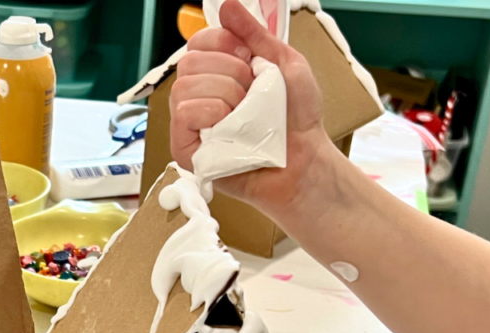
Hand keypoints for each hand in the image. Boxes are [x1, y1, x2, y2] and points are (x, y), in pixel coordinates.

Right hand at [169, 0, 336, 219]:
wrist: (306, 160)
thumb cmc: (297, 120)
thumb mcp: (284, 64)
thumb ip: (256, 34)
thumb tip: (226, 6)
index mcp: (217, 75)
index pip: (197, 43)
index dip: (223, 44)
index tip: (249, 60)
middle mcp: (199, 98)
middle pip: (189, 62)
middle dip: (229, 73)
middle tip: (252, 95)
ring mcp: (190, 126)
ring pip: (185, 87)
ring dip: (225, 96)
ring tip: (245, 116)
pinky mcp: (187, 152)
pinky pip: (183, 114)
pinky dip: (211, 114)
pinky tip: (230, 129)